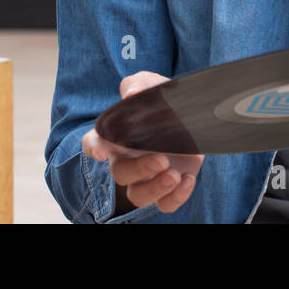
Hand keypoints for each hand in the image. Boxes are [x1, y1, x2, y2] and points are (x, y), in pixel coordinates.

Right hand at [81, 71, 203, 214]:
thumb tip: (130, 95)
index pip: (94, 143)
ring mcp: (148, 176)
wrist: (194, 113)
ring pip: (138, 195)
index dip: (94, 149)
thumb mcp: (153, 85)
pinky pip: (165, 204)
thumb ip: (138, 85)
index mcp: (117, 135)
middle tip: (162, 159)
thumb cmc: (163, 99)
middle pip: (120, 173)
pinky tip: (188, 180)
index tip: (103, 152)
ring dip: (155, 188)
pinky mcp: (169, 187)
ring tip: (175, 175)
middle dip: (139, 169)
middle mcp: (128, 159)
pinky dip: (175, 198)